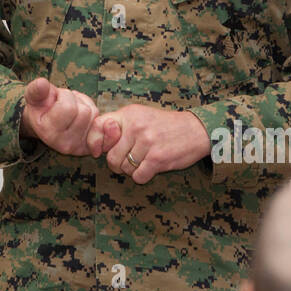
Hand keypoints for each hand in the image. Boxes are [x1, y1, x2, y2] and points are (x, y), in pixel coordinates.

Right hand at [20, 78, 103, 156]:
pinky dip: (96, 116)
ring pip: (94, 114)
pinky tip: (85, 117)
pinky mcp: (90, 146)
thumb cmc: (41, 107)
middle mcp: (65, 144)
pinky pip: (102, 125)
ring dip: (85, 106)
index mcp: (49, 133)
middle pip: (85, 112)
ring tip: (72, 110)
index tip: (55, 99)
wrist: (46, 124)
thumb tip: (42, 83)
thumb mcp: (34, 97)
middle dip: (76, 101)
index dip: (64, 96)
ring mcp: (79, 147)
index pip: (68, 107)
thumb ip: (37, 90)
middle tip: (64, 104)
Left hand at [87, 104, 210, 183]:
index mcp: (128, 114)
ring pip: (124, 168)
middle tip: (131, 159)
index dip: (94, 143)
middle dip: (118, 163)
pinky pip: (137, 176)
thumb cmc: (163, 125)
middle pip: (111, 156)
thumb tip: (95, 146)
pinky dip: (143, 176)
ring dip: (132, 170)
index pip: (97, 127)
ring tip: (144, 160)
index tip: (99, 151)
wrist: (196, 130)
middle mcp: (135, 126)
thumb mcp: (139, 116)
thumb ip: (117, 125)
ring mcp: (147, 142)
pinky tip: (151, 167)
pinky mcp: (157, 158)